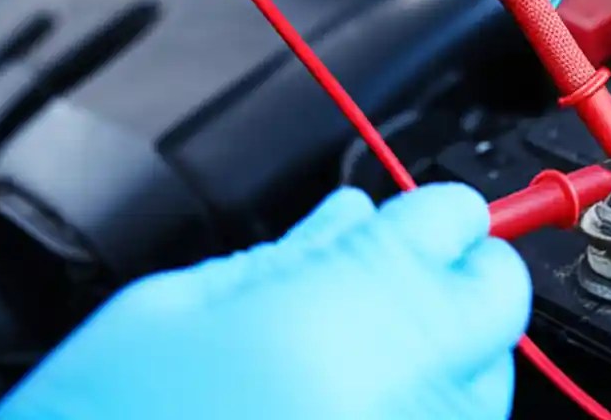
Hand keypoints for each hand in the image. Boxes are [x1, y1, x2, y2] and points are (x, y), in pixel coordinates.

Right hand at [0, 184, 530, 419]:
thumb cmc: (115, 418)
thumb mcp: (181, 306)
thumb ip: (291, 255)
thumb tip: (352, 218)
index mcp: (347, 311)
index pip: (452, 219)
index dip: (428, 211)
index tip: (413, 219)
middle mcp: (407, 387)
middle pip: (495, 293)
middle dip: (456, 273)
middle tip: (396, 278)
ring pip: (487, 368)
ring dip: (442, 343)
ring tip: (357, 351)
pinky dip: (425, 401)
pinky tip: (355, 395)